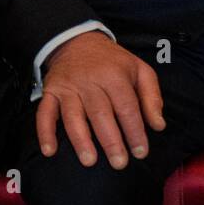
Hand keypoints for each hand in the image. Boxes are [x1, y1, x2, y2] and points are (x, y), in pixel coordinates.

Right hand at [37, 31, 164, 168]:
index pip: (127, 108)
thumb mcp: (140, 70)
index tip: (141, 152)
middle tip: (119, 163)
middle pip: (101, 114)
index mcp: (115, 76)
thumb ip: (152, 97)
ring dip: (80, 140)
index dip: (135, 131)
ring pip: (73, 116)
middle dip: (111, 141)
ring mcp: (68, 87)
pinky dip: (45, 132)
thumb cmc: (113, 62)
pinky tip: (49, 151)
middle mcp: (90, 82)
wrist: (78, 41)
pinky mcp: (50, 92)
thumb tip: (158, 125)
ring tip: (90, 161)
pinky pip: (44, 113)